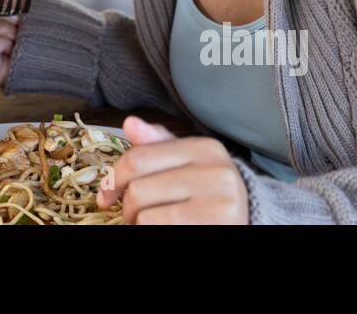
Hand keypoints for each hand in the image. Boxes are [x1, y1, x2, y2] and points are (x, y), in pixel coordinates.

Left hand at [97, 116, 248, 223]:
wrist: (251, 219)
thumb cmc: (210, 194)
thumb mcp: (190, 163)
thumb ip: (159, 146)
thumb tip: (129, 123)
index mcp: (205, 148)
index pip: (138, 158)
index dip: (112, 179)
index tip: (105, 196)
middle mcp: (215, 172)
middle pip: (138, 190)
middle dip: (128, 207)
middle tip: (134, 215)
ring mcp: (219, 202)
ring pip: (145, 215)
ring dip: (138, 223)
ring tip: (152, 222)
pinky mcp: (216, 225)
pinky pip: (157, 228)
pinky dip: (151, 232)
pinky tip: (166, 229)